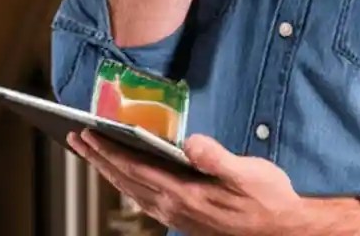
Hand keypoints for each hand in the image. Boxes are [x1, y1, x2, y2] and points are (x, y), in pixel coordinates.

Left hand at [67, 130, 316, 235]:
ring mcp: (178, 215)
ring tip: (93, 153)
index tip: (88, 134)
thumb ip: (216, 158)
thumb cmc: (268, 199)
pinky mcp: (185, 217)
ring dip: (109, 171)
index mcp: (184, 194)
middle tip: (76, 139)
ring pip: (132, 191)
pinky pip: (145, 199)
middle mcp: (174, 207)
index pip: (135, 169)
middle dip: (99, 158)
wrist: (283, 230)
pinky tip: (126, 178)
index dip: (109, 151)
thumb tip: (190, 142)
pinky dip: (128, 184)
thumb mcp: (248, 173)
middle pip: (126, 180)